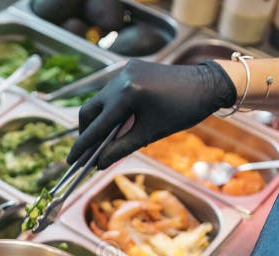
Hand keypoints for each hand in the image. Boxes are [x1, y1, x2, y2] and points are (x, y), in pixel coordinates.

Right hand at [67, 60, 236, 168]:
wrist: (206, 84)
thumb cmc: (182, 111)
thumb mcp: (150, 133)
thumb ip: (121, 148)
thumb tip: (99, 163)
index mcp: (127, 95)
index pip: (97, 126)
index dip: (83, 146)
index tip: (71, 161)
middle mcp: (121, 79)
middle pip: (90, 110)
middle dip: (86, 132)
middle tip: (87, 151)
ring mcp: (124, 71)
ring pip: (100, 100)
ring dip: (99, 120)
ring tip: (104, 140)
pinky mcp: (130, 68)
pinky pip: (112, 92)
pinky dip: (111, 108)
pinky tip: (118, 122)